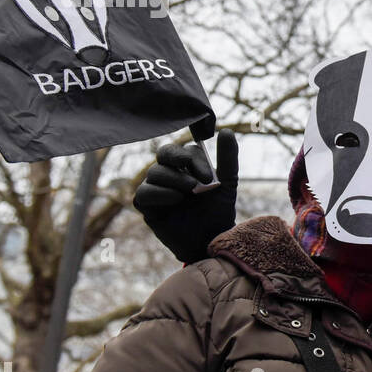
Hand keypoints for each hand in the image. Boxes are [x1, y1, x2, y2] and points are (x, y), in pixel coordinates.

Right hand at [133, 128, 239, 262]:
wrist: (212, 240)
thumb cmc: (218, 211)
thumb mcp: (227, 183)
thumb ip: (227, 158)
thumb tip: (226, 131)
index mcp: (186, 166)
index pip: (181, 150)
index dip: (193, 158)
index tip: (209, 176)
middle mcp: (169, 174)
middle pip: (163, 154)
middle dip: (179, 161)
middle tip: (198, 180)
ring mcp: (156, 189)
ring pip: (154, 172)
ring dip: (174, 180)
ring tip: (190, 192)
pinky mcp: (147, 207)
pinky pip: (143, 193)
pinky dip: (160, 194)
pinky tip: (176, 200)